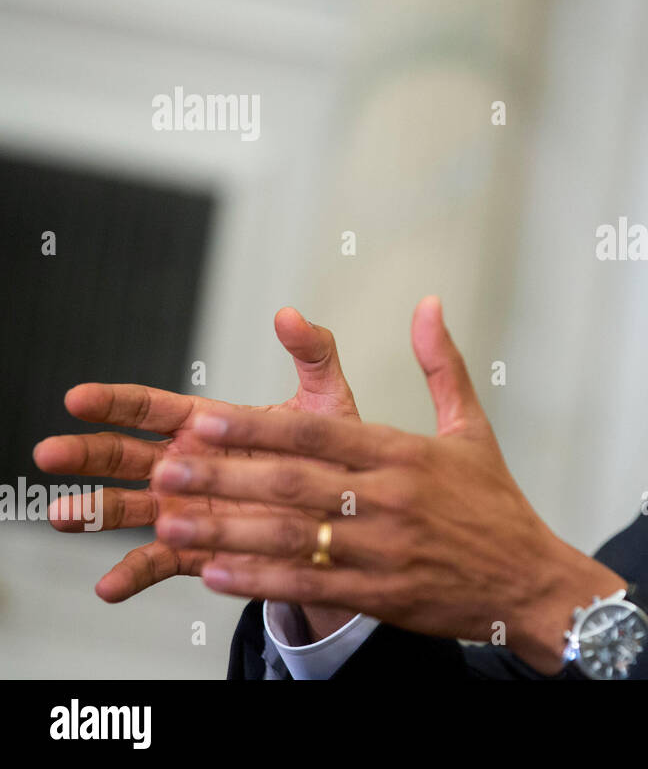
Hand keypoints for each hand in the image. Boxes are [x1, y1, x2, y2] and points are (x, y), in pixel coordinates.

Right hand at [34, 307, 358, 632]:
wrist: (346, 515)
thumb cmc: (331, 453)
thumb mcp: (326, 400)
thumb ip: (310, 353)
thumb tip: (290, 313)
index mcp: (206, 425)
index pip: (149, 408)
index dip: (113, 402)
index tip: (77, 397)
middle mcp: (184, 466)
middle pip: (122, 456)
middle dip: (84, 453)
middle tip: (49, 453)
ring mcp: (185, 509)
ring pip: (125, 508)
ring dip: (91, 511)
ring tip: (59, 515)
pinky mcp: (196, 550)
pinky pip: (156, 563)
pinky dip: (130, 575)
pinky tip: (108, 586)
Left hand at [150, 296, 625, 673]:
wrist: (531, 581)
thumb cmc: (496, 504)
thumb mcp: (472, 429)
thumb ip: (441, 366)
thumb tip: (429, 304)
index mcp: (407, 453)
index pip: (321, 433)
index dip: (259, 426)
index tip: (207, 417)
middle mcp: (392, 499)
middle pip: (295, 483)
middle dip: (226, 474)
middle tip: (169, 466)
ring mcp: (386, 550)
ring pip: (295, 537)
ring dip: (229, 530)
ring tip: (175, 522)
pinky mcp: (385, 595)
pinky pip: (313, 586)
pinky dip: (261, 581)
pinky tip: (216, 575)